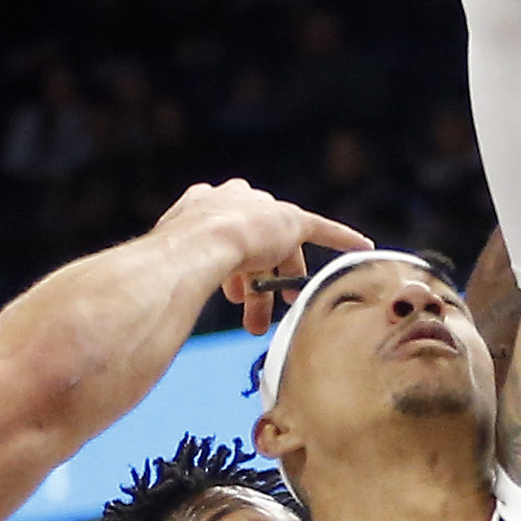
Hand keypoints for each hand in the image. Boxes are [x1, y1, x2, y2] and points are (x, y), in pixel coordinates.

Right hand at [152, 180, 370, 335]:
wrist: (201, 241)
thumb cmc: (176, 260)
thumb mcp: (172, 265)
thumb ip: (177, 278)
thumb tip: (158, 313)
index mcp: (200, 203)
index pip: (223, 235)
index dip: (229, 267)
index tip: (233, 289)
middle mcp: (233, 198)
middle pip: (251, 246)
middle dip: (253, 283)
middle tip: (254, 315)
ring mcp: (262, 208)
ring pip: (275, 254)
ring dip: (275, 289)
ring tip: (269, 321)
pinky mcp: (291, 219)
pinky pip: (321, 229)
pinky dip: (341, 239)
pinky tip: (362, 247)